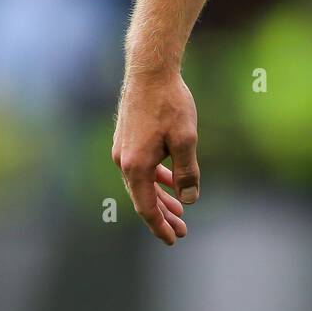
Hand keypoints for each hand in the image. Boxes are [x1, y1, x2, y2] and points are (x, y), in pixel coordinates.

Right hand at [112, 69, 199, 245]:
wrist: (150, 70)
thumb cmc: (170, 103)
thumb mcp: (185, 139)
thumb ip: (186, 172)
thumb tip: (189, 200)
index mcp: (135, 166)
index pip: (146, 207)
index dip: (160, 226)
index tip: (173, 240)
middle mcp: (123, 161)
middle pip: (143, 198)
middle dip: (163, 216)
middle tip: (181, 231)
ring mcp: (123, 149)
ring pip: (142, 182)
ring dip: (160, 196)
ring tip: (179, 210)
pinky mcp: (127, 138)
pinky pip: (141, 167)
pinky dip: (156, 177)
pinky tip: (169, 180)